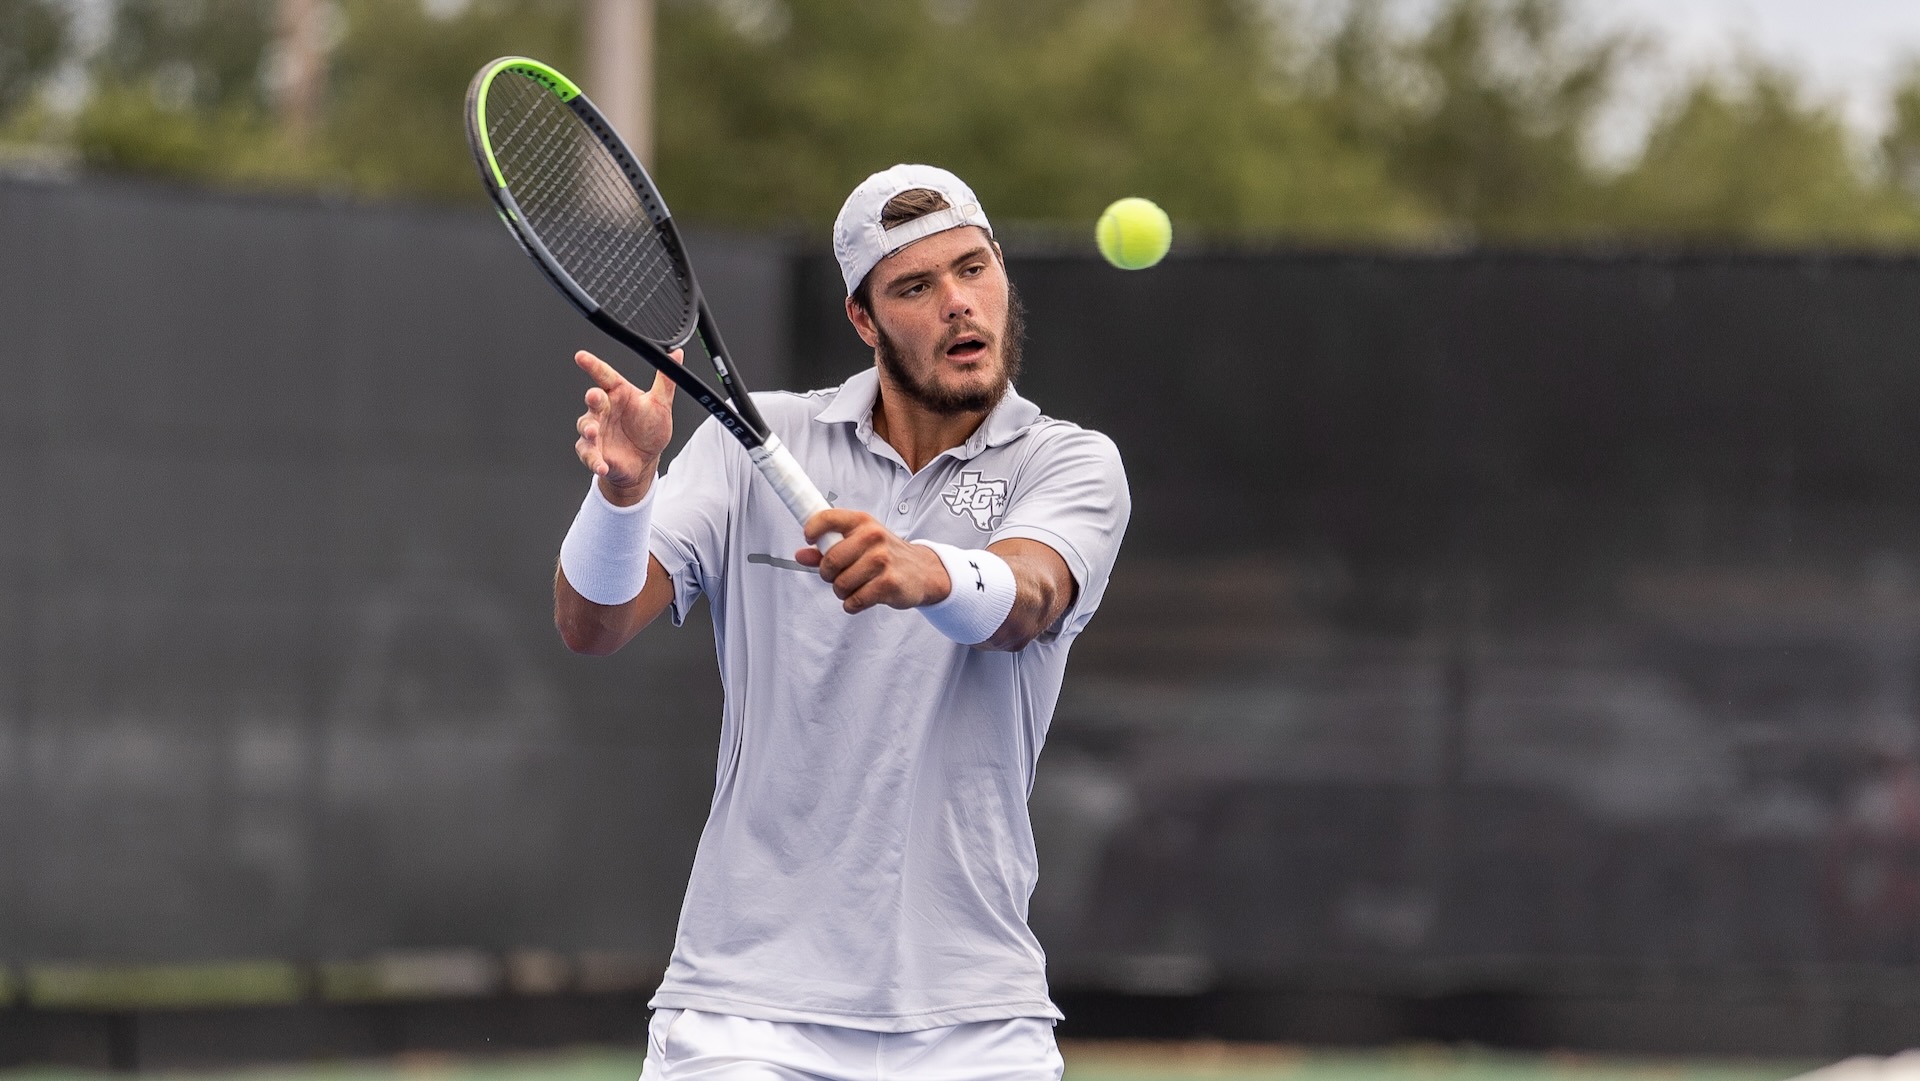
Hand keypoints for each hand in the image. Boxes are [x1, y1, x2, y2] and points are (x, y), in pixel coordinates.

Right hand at [574, 349, 679, 504]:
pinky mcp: (594, 452)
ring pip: (586, 426)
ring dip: (588, 430)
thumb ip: (666, 379)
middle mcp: (603, 410)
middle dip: (592, 398)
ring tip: (593, 433)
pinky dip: (594, 460)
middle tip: (595, 397)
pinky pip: (589, 455)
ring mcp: (596, 430)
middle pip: (593, 400)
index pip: (603, 375)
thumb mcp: (661, 404)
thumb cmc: (649, 429)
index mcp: (617, 393)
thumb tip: (677, 354)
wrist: (645, 460)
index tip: (581, 356)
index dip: (592, 365)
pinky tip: (602, 464)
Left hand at [794, 509, 952, 614]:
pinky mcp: (888, 583)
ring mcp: (882, 560)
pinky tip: (863, 597)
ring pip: (840, 584)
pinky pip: (854, 601)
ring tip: (855, 587)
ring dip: (842, 592)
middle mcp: (873, 537)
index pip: (827, 517)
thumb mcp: (860, 542)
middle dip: (828, 575)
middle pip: (830, 561)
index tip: (809, 539)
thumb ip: (828, 548)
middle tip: (838, 576)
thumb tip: (800, 555)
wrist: (924, 571)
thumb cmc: (886, 555)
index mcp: (863, 522)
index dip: (812, 529)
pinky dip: (853, 604)